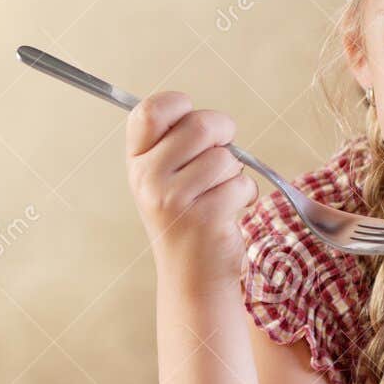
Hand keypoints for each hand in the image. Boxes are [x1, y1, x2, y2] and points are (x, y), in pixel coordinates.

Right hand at [125, 91, 258, 289]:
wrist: (191, 278)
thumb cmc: (186, 219)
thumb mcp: (164, 179)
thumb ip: (175, 143)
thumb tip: (210, 120)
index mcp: (137, 161)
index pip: (150, 111)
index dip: (179, 106)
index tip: (192, 122)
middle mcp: (148, 179)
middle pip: (201, 124)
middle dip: (224, 134)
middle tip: (223, 156)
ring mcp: (173, 199)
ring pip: (226, 156)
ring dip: (235, 172)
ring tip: (221, 193)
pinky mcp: (204, 218)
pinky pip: (242, 183)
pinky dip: (246, 194)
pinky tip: (231, 211)